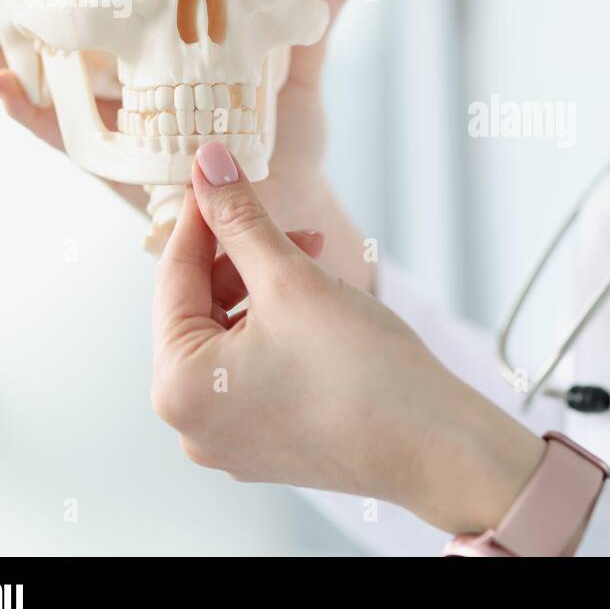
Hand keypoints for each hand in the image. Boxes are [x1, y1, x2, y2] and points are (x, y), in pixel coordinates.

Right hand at [0, 0, 371, 287]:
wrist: (293, 204)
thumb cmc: (287, 136)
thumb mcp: (296, 67)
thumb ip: (312, 16)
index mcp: (158, 43)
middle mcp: (124, 77)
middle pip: (46, 17)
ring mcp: (112, 117)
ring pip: (36, 70)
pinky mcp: (112, 161)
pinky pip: (58, 133)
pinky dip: (26, 107)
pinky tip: (2, 80)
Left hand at [151, 141, 544, 535]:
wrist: (436, 445)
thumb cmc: (363, 370)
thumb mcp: (291, 278)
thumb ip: (240, 218)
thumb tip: (207, 163)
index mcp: (177, 388)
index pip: (173, 278)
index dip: (201, 217)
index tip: (218, 171)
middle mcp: (191, 425)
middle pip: (201, 312)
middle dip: (245, 260)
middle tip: (298, 228)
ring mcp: (231, 441)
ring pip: (232, 341)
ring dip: (267, 293)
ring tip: (319, 266)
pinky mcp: (270, 445)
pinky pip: (256, 373)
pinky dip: (279, 333)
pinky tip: (322, 312)